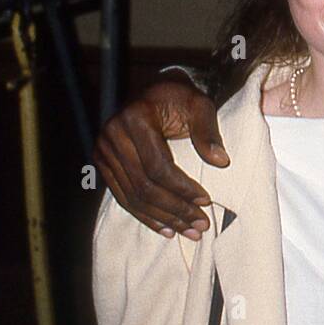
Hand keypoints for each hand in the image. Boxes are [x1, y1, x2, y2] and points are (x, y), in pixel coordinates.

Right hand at [93, 70, 228, 238]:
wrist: (155, 92)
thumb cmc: (181, 99)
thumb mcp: (200, 105)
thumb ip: (209, 131)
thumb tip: (220, 161)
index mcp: (136, 119)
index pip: (158, 166)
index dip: (182, 188)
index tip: (206, 201)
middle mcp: (113, 136)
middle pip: (144, 185)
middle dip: (175, 210)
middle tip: (201, 226)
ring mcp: (103, 151)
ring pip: (133, 196)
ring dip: (163, 218)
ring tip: (189, 232)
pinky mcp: (102, 164)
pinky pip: (123, 196)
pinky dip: (145, 215)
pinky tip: (166, 229)